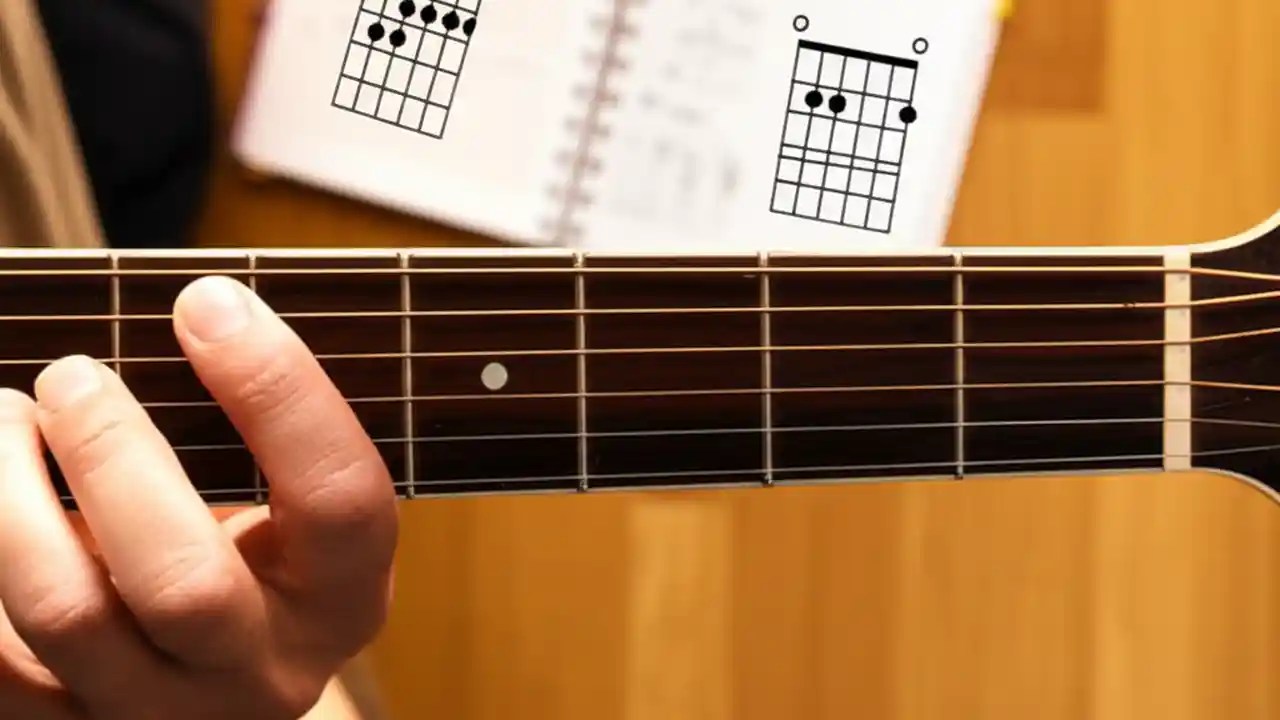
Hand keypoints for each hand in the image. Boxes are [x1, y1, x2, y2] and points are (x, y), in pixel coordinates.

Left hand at [0, 277, 398, 718]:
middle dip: (112, 455)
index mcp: (341, 598)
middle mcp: (263, 672)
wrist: (212, 686)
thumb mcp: (292, 510)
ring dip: (9, 495)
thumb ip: (263, 436)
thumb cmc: (255, 559)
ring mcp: (160, 715)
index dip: (277, 391)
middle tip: (71, 376)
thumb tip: (194, 311)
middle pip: (184, 582)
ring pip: (65, 615)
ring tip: (1, 415)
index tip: (205, 303)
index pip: (338, 498)